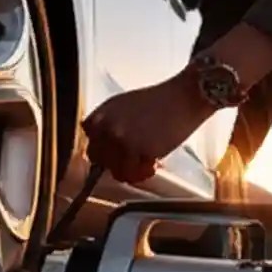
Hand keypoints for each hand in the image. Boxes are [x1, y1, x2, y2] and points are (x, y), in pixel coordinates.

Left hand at [82, 72, 215, 182]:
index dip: (102, 146)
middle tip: (130, 160)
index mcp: (102, 113)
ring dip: (129, 170)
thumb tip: (103, 143)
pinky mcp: (139, 151)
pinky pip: (133, 174)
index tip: (111, 151)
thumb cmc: (159, 100)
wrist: (183, 97)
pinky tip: (152, 163)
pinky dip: (143, 173)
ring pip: (114, 170)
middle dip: (113, 161)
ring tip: (143, 163)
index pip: (88, 138)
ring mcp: (122, 140)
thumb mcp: (124, 104)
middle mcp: (107, 127)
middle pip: (97, 158)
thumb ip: (109, 122)